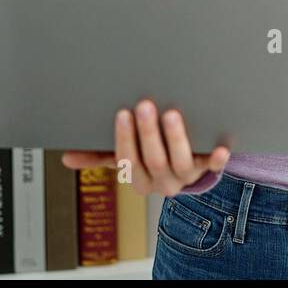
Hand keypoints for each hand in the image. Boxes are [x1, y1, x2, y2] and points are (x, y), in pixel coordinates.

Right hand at [61, 97, 230, 196]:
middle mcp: (162, 181)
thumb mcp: (124, 158)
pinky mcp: (208, 168)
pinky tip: (221, 145)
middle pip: (155, 160)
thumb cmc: (148, 157)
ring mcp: (186, 176)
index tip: (122, 113)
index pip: (128, 161)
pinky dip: (218, 158)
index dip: (125, 138)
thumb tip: (66, 158)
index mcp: (138, 179)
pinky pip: (214, 166)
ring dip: (177, 138)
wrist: (185, 170)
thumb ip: (98, 156)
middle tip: (146, 105)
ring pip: (181, 162)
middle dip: (148, 133)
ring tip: (172, 114)